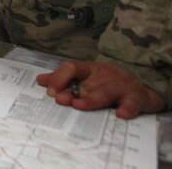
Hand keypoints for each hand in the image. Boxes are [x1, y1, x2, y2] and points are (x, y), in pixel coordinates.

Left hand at [36, 60, 165, 119]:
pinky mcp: (136, 97)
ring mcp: (121, 85)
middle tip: (61, 101)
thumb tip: (39, 80)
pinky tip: (120, 114)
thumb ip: (62, 79)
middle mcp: (105, 74)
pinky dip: (127, 108)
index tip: (49, 91)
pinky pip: (132, 103)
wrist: (141, 86)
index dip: (60, 77)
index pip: (72, 67)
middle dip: (73, 93)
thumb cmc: (107, 82)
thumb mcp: (86, 77)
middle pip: (87, 83)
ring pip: (106, 92)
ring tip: (79, 106)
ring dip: (92, 99)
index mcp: (90, 69)